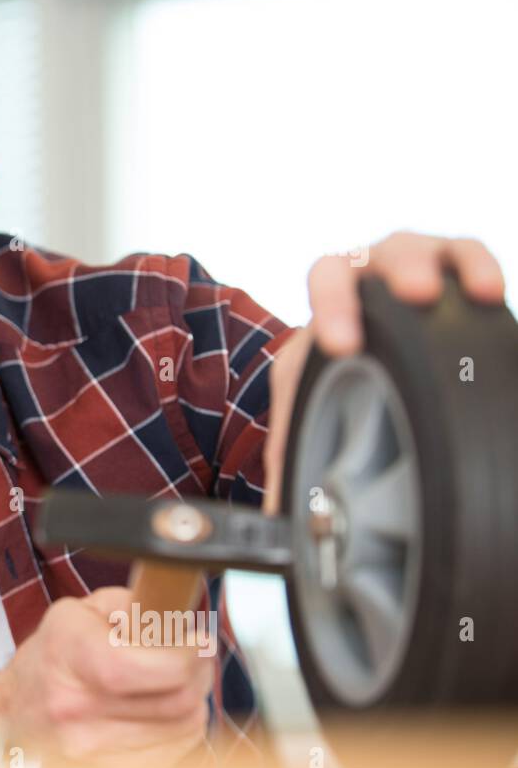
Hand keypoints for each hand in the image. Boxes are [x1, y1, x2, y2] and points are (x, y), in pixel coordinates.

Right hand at [0, 587, 213, 767]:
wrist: (17, 709)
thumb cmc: (52, 657)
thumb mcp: (78, 612)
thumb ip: (131, 605)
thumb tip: (177, 622)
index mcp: (67, 655)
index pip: (140, 667)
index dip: (184, 656)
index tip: (198, 640)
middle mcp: (74, 708)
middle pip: (176, 699)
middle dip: (198, 671)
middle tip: (194, 655)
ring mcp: (92, 750)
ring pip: (185, 726)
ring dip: (192, 698)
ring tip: (171, 680)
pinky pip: (178, 750)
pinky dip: (181, 726)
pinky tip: (160, 708)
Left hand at [263, 232, 506, 513]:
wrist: (357, 353)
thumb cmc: (329, 377)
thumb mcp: (305, 406)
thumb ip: (289, 453)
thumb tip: (277, 520)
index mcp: (328, 301)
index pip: (326, 284)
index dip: (334, 308)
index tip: (343, 344)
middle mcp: (371, 277)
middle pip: (379, 255)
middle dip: (399, 269)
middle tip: (416, 294)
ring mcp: (418, 271)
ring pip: (434, 247)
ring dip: (453, 263)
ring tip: (472, 291)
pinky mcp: (460, 277)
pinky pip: (474, 259)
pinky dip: (483, 271)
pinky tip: (492, 295)